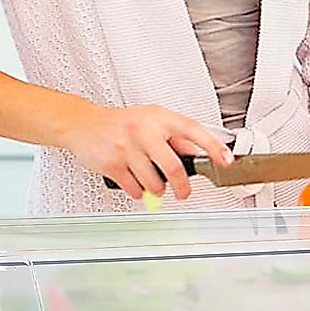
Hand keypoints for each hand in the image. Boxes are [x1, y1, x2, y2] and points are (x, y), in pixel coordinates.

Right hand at [64, 103, 234, 201]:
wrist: (82, 124)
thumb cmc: (123, 123)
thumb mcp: (153, 120)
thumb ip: (176, 137)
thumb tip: (201, 155)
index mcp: (160, 117)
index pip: (193, 131)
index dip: (213, 147)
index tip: (227, 160)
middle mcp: (143, 130)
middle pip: (173, 167)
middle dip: (183, 187)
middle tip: (184, 193)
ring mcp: (126, 147)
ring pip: (154, 183)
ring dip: (157, 189)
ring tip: (152, 180)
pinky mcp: (111, 164)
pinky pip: (135, 189)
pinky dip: (139, 192)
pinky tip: (136, 181)